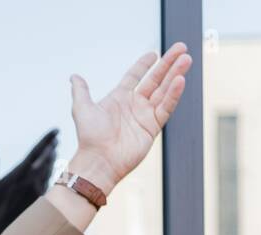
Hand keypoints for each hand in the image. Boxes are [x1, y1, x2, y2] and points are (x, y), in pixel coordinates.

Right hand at [0, 128, 59, 234]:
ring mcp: (37, 189)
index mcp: (20, 174)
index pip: (36, 152)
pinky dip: (51, 170)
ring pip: (49, 169)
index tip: (55, 130)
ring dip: (52, 157)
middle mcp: (31, 180)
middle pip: (46, 158)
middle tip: (57, 136)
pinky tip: (52, 167)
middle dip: (51, 146)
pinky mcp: (39, 198)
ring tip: (55, 148)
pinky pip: (48, 181)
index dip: (47, 140)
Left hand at [66, 41, 190, 193]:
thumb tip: (74, 76)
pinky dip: (173, 94)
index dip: (143, 65)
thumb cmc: (89, 138)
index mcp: (118, 98)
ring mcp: (144, 115)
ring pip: (164, 91)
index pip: (134, 77)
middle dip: (168, 64)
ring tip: (186, 59)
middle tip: (181, 48)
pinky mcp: (153, 127)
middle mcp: (133, 105)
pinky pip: (166, 107)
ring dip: (175, 74)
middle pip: (154, 80)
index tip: (154, 54)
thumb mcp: (82, 109)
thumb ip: (81, 91)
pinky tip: (180, 80)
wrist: (99, 161)